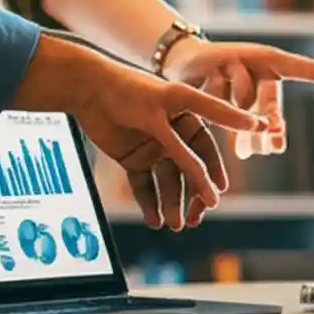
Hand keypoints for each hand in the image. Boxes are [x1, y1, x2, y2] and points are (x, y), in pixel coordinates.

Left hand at [11, 34, 267, 229]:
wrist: (88, 89)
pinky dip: (149, 203)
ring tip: (174, 225)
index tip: (218, 194)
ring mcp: (152, 148)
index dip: (213, 173)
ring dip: (172, 204)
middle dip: (194, 195)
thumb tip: (225, 161)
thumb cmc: (131, 91)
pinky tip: (153, 220)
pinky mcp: (132, 158)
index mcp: (186, 118)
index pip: (206, 150)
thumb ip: (188, 147)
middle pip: (189, 171)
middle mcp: (172, 135)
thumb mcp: (165, 116)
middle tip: (194, 219)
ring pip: (167, 181)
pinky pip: (143, 184)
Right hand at [161, 38, 313, 158]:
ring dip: (238, 122)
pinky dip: (213, 109)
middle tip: (275, 145)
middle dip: (272, 122)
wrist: (188, 64)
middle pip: (268, 91)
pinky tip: (206, 114)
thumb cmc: (226, 86)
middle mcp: (254, 58)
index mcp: (268, 65)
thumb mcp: (245, 103)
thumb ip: (261, 122)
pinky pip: (216, 95)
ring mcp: (232, 59)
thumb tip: (274, 148)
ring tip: (237, 142)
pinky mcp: (210, 62)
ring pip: (242, 98)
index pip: (294, 66)